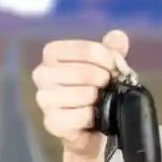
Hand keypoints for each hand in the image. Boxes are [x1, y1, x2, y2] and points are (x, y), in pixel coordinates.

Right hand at [31, 29, 129, 160]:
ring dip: (98, 98)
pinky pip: (76, 117)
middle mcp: (42, 73)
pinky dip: (91, 116)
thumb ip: (112, 49)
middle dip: (103, 80)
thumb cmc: (95, 87)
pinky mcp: (50, 122)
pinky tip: (95, 115)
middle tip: (110, 86)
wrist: (91, 124)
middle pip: (82, 72)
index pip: (86, 50)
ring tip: (103, 100)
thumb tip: (119, 37)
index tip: (115, 68)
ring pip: (79, 94)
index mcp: (52, 53)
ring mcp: (43, 99)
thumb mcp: (106, 65)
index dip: (107, 59)